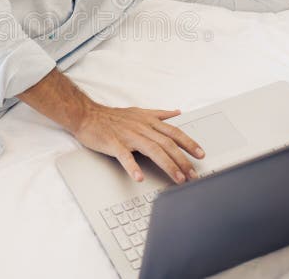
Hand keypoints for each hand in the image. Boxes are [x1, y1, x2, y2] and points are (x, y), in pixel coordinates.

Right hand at [72, 102, 205, 183]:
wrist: (87, 115)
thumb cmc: (112, 116)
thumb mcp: (139, 111)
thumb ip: (159, 114)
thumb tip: (176, 112)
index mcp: (148, 121)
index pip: (173, 132)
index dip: (189, 143)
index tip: (201, 154)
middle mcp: (141, 128)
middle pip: (167, 144)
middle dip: (183, 160)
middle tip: (193, 174)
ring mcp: (128, 136)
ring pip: (153, 150)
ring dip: (167, 165)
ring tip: (178, 178)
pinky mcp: (114, 144)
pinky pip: (125, 157)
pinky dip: (133, 167)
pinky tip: (139, 177)